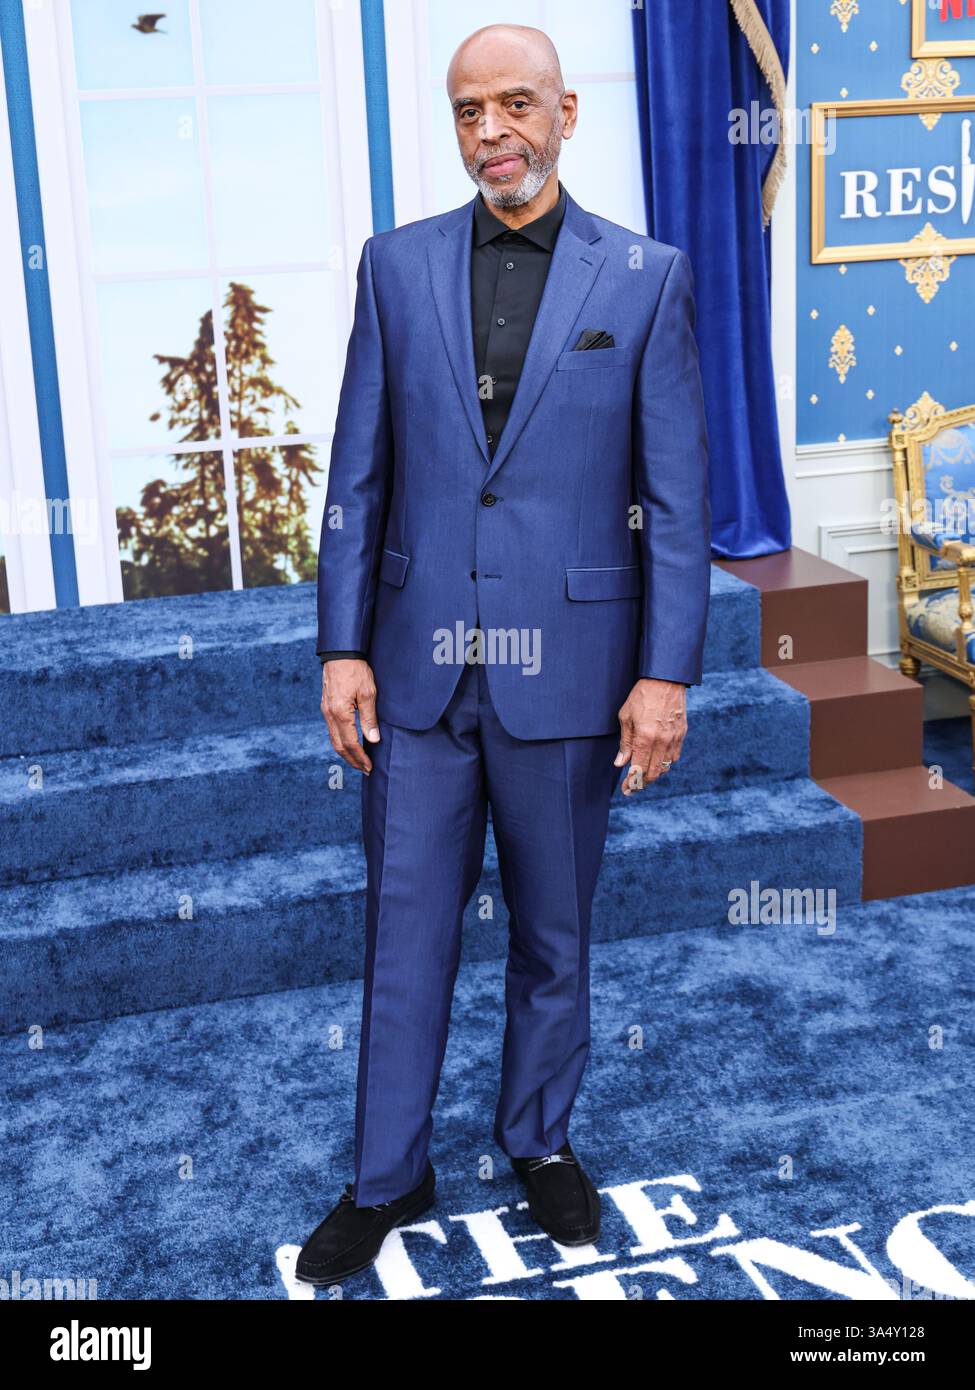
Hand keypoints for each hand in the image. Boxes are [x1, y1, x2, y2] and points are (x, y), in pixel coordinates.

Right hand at [321, 658, 379, 774]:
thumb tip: (373, 740)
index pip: (350, 743)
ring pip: (334, 739)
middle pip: (338, 746)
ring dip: (346, 752)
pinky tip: (350, 743)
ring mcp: (326, 711)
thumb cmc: (356, 670)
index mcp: (340, 713)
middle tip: (365, 769)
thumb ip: (369, 718)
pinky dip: (341, 741)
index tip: (369, 767)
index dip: (360, 758)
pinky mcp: (326, 706)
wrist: (340, 653)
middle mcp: (329, 714)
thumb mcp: (368, 693)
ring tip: (358, 760)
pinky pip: (332, 730)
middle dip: (352, 760)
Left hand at [615, 679, 686, 794]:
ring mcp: (674, 738)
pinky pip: (675, 756)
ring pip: (665, 767)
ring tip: (643, 775)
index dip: (631, 783)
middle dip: (643, 783)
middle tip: (633, 787)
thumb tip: (620, 763)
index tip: (626, 789)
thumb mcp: (626, 717)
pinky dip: (665, 763)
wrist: (665, 679)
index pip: (638, 769)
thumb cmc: (641, 696)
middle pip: (654, 773)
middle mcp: (662, 741)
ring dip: (654, 774)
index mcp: (645, 738)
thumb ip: (625, 743)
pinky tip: (657, 761)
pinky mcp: (682, 734)